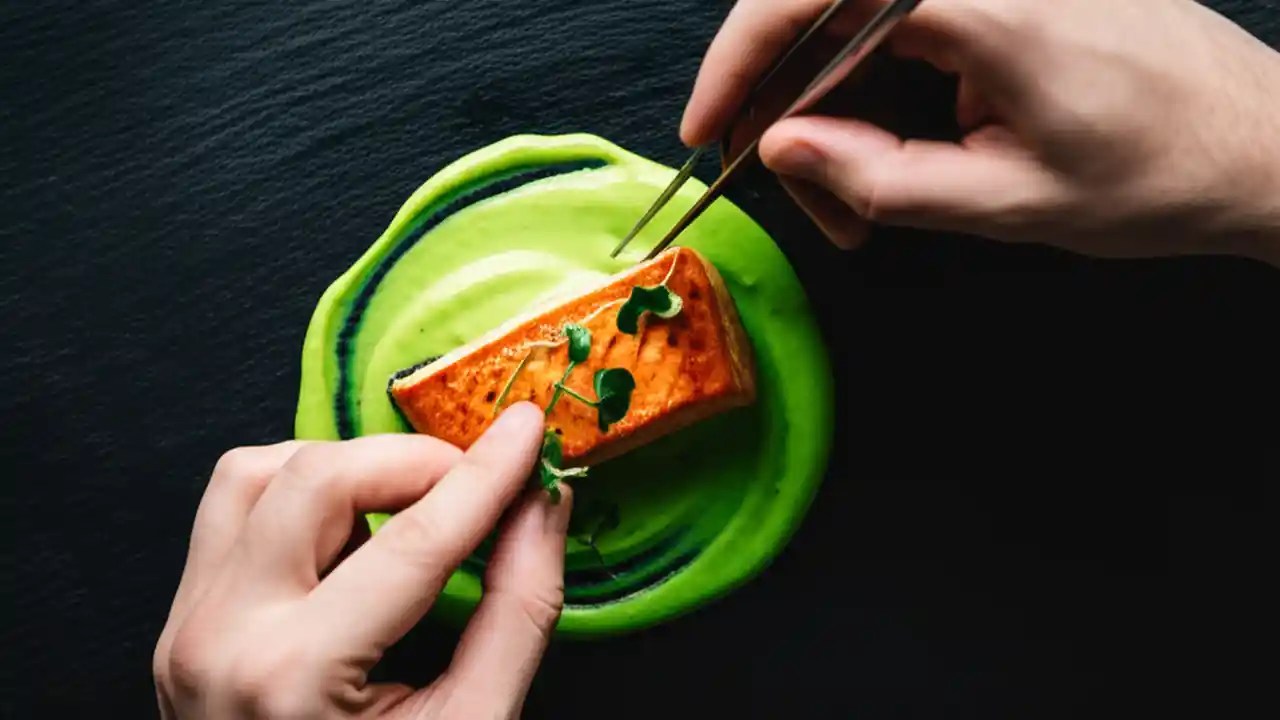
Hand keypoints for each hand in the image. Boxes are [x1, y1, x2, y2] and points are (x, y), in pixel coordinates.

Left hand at [152, 403, 570, 718]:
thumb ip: (518, 610)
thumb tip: (542, 506)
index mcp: (293, 679)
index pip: (410, 540)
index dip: (483, 476)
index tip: (529, 429)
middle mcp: (219, 640)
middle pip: (315, 478)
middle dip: (413, 461)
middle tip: (479, 483)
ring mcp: (185, 629)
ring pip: (253, 474)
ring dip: (344, 467)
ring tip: (411, 503)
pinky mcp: (180, 624)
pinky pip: (230, 511)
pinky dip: (299, 494)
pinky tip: (353, 530)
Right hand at [683, 0, 1279, 264]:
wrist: (1262, 147)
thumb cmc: (1160, 173)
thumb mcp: (1005, 201)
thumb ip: (879, 177)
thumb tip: (782, 147)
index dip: (738, 64)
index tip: (708, 129)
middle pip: (823, 9)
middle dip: (780, 99)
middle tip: (782, 183)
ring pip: (856, 18)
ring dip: (827, 103)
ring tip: (844, 194)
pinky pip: (901, 21)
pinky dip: (871, 85)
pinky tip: (878, 147)